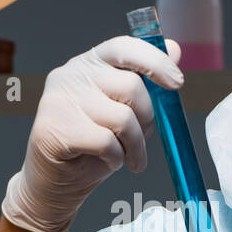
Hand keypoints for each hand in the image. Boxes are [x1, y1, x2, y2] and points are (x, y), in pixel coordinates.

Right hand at [0, 35, 182, 231]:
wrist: (56, 183)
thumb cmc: (92, 146)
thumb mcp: (124, 110)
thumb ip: (145, 80)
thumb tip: (175, 49)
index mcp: (89, 63)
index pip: (124, 47)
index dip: (155, 61)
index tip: (177, 82)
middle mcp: (71, 74)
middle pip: (131, 87)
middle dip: (148, 120)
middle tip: (143, 140)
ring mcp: (59, 99)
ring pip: (122, 119)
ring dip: (135, 146)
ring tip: (129, 157)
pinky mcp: (54, 128)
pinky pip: (106, 142)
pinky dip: (116, 159)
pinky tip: (108, 162)